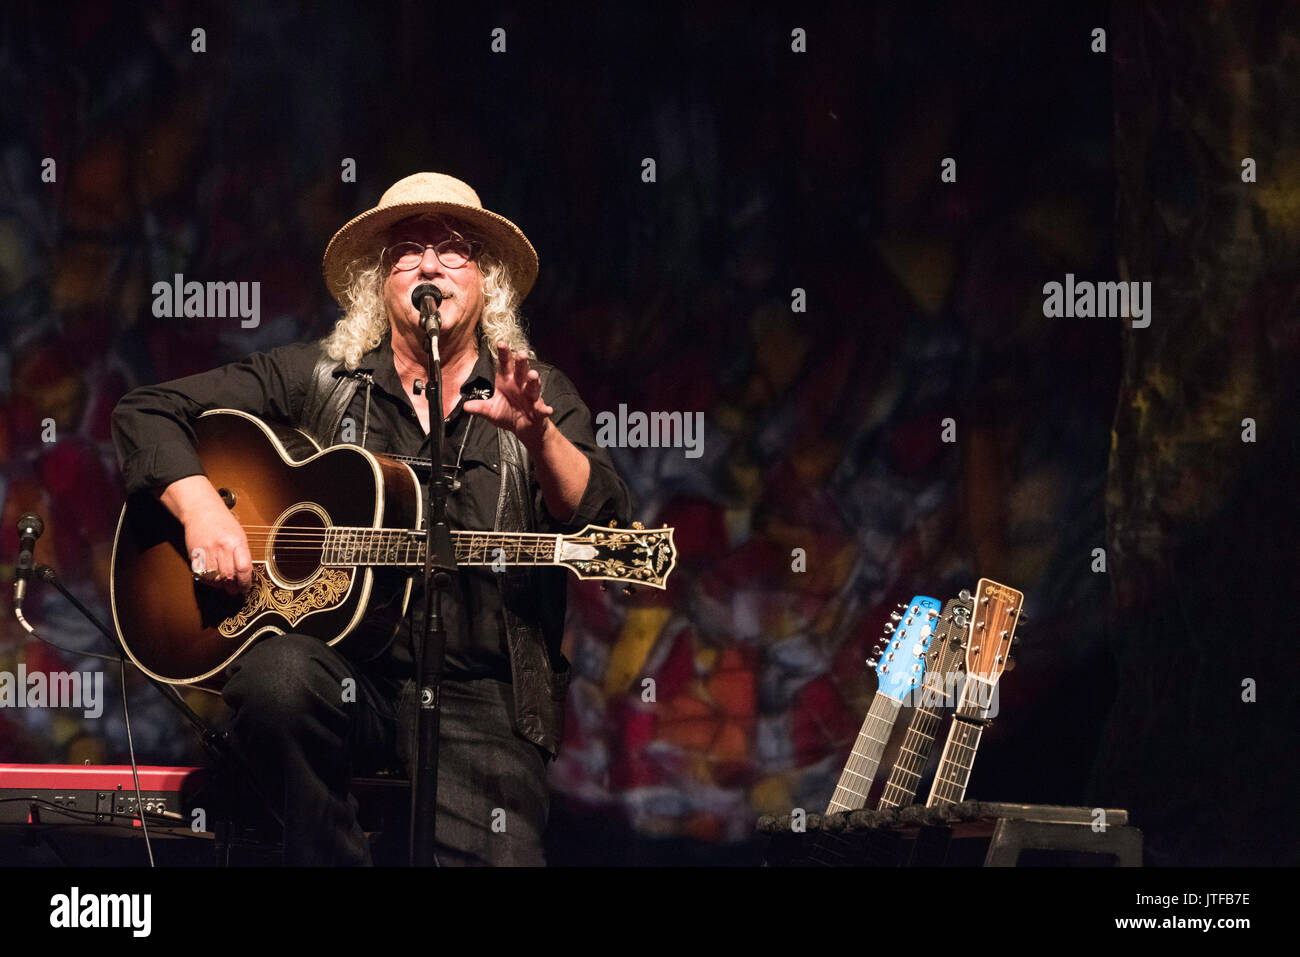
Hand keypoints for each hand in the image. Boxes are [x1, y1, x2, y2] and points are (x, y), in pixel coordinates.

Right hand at [164, 476, 252, 595]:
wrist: (201, 510)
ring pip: (214, 578)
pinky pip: (201, 574)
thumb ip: (242, 554)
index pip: (243, 568)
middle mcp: (221, 546)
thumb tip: (245, 575)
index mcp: (236, 541)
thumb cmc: (223, 522)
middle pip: (228, 576)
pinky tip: (213, 578)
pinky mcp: (194, 554)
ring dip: (220, 585)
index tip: (246, 588)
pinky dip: (208, 580)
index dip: (245, 583)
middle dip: (233, 587)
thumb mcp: (240, 535)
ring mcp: (206, 550)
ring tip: (224, 585)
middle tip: (235, 591)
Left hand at [462, 341, 554, 446]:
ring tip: (533, 375)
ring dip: (534, 380)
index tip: (500, 343)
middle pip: (521, 370)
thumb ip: (479, 407)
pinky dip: (545, 409)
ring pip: (533, 385)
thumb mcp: (490, 411)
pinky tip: (547, 410)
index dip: (503, 353)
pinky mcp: (539, 409)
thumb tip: (465, 406)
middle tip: (521, 354)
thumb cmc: (507, 413)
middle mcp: (520, 385)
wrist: (523, 427)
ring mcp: (531, 396)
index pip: (505, 364)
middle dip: (522, 362)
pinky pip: (542, 409)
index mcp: (507, 381)